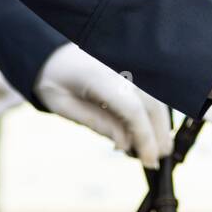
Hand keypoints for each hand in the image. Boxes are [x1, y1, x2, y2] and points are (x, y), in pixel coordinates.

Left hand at [0, 46, 173, 167]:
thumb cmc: (54, 79)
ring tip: (158, 148)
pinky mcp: (130, 68)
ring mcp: (127, 65)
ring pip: (156, 98)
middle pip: (152, 104)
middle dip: (158, 134)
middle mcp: (119, 68)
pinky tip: (149, 129)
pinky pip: (150, 92)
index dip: (145, 137)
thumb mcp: (64, 105)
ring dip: (161, 124)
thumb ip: (97, 123)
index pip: (133, 110)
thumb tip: (126, 144)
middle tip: (157, 159)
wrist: (50, 50)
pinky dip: (153, 112)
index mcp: (98, 76)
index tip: (149, 160)